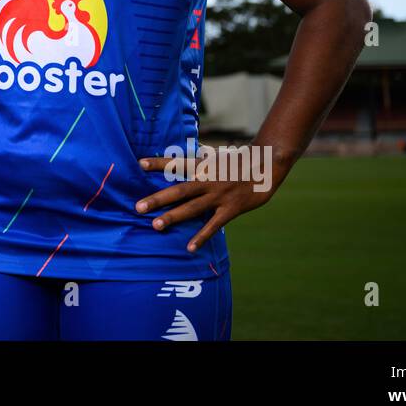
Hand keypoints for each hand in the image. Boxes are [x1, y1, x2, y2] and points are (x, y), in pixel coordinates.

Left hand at [133, 154, 278, 252]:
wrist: (267, 165)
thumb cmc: (238, 163)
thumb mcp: (217, 157)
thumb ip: (200, 161)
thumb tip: (185, 159)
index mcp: (203, 166)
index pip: (177, 163)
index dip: (159, 163)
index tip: (139, 163)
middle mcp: (208, 180)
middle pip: (179, 190)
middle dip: (158, 199)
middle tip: (138, 207)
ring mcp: (219, 195)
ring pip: (192, 208)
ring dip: (173, 217)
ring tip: (155, 225)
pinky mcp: (231, 209)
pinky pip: (213, 225)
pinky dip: (201, 236)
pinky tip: (189, 248)